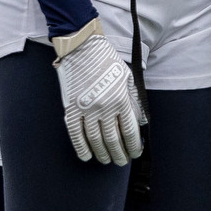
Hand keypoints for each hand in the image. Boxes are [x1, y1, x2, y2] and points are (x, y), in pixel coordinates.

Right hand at [51, 19, 145, 165]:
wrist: (82, 49)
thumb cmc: (108, 61)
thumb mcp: (127, 78)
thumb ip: (133, 100)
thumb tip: (138, 121)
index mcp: (121, 99)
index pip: (129, 130)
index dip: (133, 145)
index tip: (135, 153)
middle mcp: (105, 107)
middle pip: (113, 139)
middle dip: (119, 153)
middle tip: (121, 162)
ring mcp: (86, 109)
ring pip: (95, 139)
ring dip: (102, 153)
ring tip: (106, 160)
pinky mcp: (71, 108)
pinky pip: (75, 133)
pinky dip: (81, 147)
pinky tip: (86, 156)